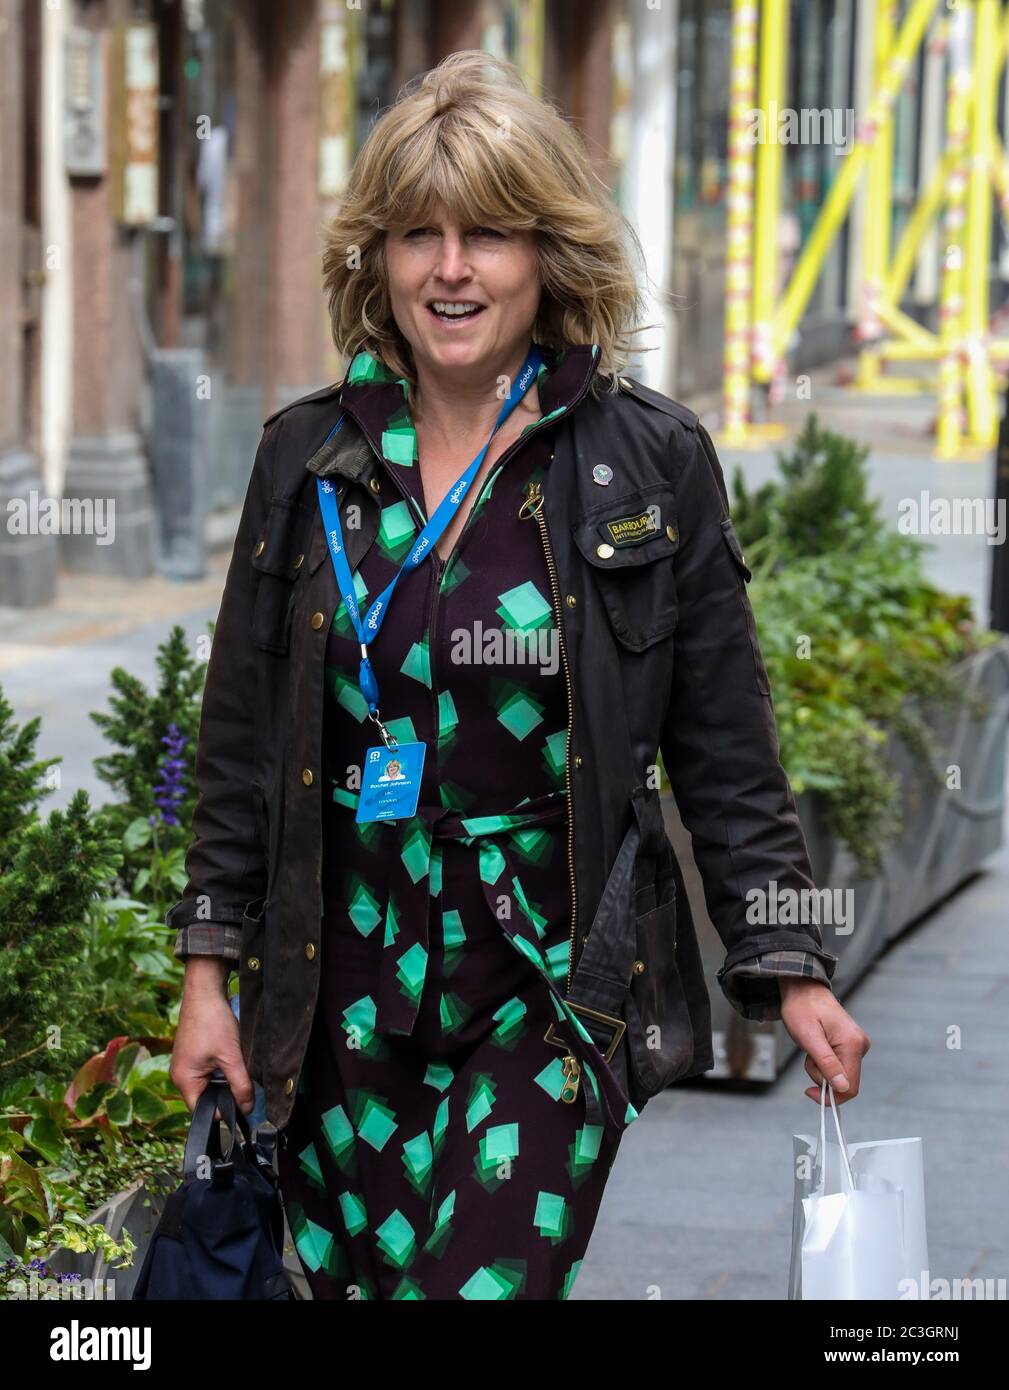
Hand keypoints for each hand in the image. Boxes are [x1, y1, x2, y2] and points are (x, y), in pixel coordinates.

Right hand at [170, 957, 255, 1115]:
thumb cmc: (212, 1021)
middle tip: (241, 1076)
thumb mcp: (231, 1056)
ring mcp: (185, 1065)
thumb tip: (247, 1108)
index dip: (224, 1109)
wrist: (205, 991)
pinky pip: (208, 1071)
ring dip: (225, 1076)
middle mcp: (180, 1076)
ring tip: (233, 1059)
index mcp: (184, 1081)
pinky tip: (227, 1052)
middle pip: (207, 1098)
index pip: (204, 1111)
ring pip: (210, 1083)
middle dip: (226, 1091)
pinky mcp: (192, 1055)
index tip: (242, 1100)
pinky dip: (221, 1066)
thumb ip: (241, 1085)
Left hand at [778, 978, 869, 1104]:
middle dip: (821, 1075)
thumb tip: (842, 1088)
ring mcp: (856, 1045)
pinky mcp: (850, 1045)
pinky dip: (822, 1061)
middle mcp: (860, 1045)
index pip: (850, 1087)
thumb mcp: (809, 1038)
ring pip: (838, 1074)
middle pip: (843, 1081)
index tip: (810, 1092)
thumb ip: (827, 1064)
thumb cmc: (802, 1008)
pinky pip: (836, 1064)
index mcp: (853, 1044)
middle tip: (808, 1056)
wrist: (802, 989)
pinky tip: (817, 1045)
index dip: (830, 1097)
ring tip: (811, 1046)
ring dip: (819, 1067)